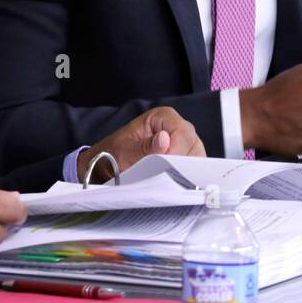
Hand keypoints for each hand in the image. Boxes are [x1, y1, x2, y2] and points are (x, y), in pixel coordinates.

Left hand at [77, 106, 203, 181]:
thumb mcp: (123, 152)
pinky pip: (193, 168)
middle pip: (193, 145)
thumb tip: (164, 140)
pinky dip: (186, 178)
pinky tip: (175, 185)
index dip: (177, 151)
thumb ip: (144, 148)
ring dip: (185, 172)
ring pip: (197, 158)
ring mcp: (181, 143)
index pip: (182, 132)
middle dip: (183, 164)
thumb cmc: (112, 155)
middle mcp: (175, 126)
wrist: (104, 166)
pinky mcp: (183, 158)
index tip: (166, 166)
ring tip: (169, 183)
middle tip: (167, 178)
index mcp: (162, 116)